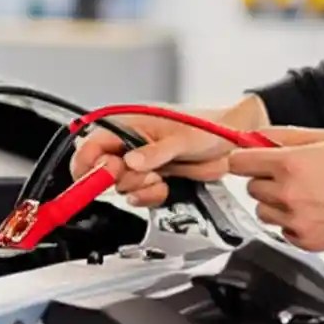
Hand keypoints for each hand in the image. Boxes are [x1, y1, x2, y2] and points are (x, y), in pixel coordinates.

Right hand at [70, 95, 270, 206]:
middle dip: (122, 178)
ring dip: (139, 189)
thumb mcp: (181, 138)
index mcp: (129, 126)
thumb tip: (131, 161)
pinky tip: (163, 188)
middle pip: (103, 172)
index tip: (101, 176)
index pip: (92, 146)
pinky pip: (139, 196)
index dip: (89, 164)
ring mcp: (142, 164)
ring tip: (159, 178)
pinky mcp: (154, 179)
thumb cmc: (210, 127)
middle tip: (143, 174)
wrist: (234, 144)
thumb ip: (155, 152)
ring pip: (121, 187)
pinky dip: (149, 197)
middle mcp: (130, 145)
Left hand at [227, 126, 323, 250]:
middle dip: (265, 181)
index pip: (238, 163)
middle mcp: (288, 194)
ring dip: (276, 204)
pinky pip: (282, 231)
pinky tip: (314, 213)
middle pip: (250, 189)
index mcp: (290, 164)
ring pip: (263, 212)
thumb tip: (258, 136)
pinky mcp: (305, 241)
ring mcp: (295, 221)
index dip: (243, 160)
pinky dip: (292, 223)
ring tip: (305, 196)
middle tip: (290, 178)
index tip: (248, 161)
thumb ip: (285, 136)